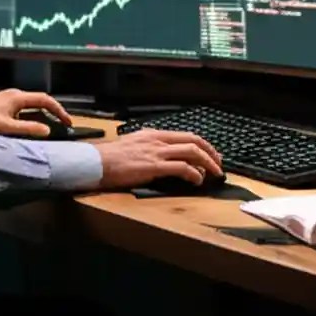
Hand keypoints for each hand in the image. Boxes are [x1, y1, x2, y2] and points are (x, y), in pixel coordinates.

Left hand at [0, 88, 71, 137]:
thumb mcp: (4, 127)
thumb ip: (27, 129)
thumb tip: (47, 130)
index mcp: (17, 97)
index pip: (45, 100)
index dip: (59, 110)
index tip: (67, 122)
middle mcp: (14, 95)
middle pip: (40, 101)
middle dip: (54, 111)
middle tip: (63, 124)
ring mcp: (8, 99)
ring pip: (32, 105)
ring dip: (43, 114)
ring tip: (50, 126)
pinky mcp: (2, 104)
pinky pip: (23, 108)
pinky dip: (32, 116)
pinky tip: (29, 127)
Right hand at [93, 129, 223, 188]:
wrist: (96, 162)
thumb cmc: (109, 157)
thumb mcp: (132, 144)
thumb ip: (149, 147)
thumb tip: (162, 155)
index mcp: (154, 134)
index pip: (185, 135)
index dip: (202, 144)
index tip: (211, 153)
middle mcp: (158, 140)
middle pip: (194, 141)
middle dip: (211, 152)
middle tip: (219, 164)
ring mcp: (157, 152)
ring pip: (192, 152)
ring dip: (208, 163)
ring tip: (214, 173)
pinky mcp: (154, 166)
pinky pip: (181, 168)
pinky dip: (194, 174)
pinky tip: (197, 181)